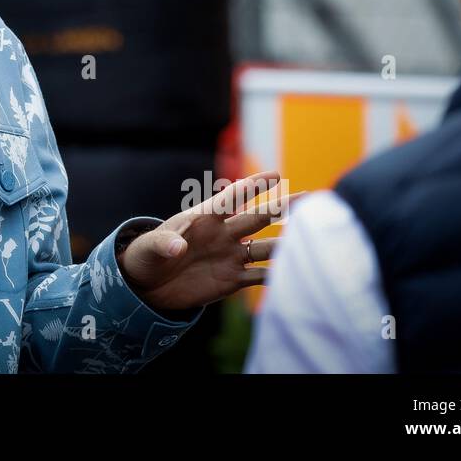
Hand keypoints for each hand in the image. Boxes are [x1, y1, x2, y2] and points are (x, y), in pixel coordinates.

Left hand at [117, 171, 299, 311]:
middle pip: (258, 218)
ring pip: (265, 248)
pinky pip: (259, 277)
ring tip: (313, 241)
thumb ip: (163, 244)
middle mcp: (222, 234)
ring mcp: (230, 256)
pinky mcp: (231, 280)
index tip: (276, 175)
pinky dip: (277, 277)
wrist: (148, 284)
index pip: (231, 198)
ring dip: (287, 244)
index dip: (252, 186)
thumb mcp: (150, 247)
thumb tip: (178, 247)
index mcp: (203, 217)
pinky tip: (297, 277)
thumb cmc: (148, 256)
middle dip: (283, 207)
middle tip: (311, 197)